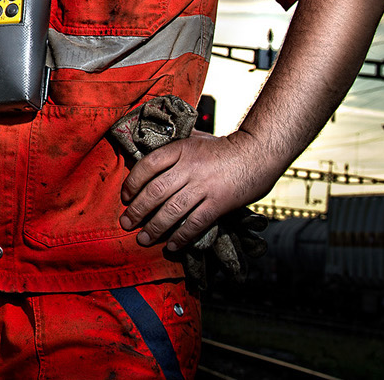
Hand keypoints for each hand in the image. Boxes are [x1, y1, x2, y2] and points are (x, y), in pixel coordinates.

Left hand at [118, 131, 275, 250]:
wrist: (257, 153)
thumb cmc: (224, 147)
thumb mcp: (195, 138)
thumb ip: (175, 146)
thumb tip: (151, 150)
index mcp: (180, 149)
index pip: (147, 166)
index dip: (132, 183)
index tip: (125, 197)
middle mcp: (189, 168)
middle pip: (155, 191)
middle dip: (137, 210)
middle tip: (126, 223)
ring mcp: (204, 186)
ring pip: (172, 210)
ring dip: (154, 227)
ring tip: (143, 238)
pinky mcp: (219, 203)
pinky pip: (196, 223)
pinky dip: (182, 236)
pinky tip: (172, 245)